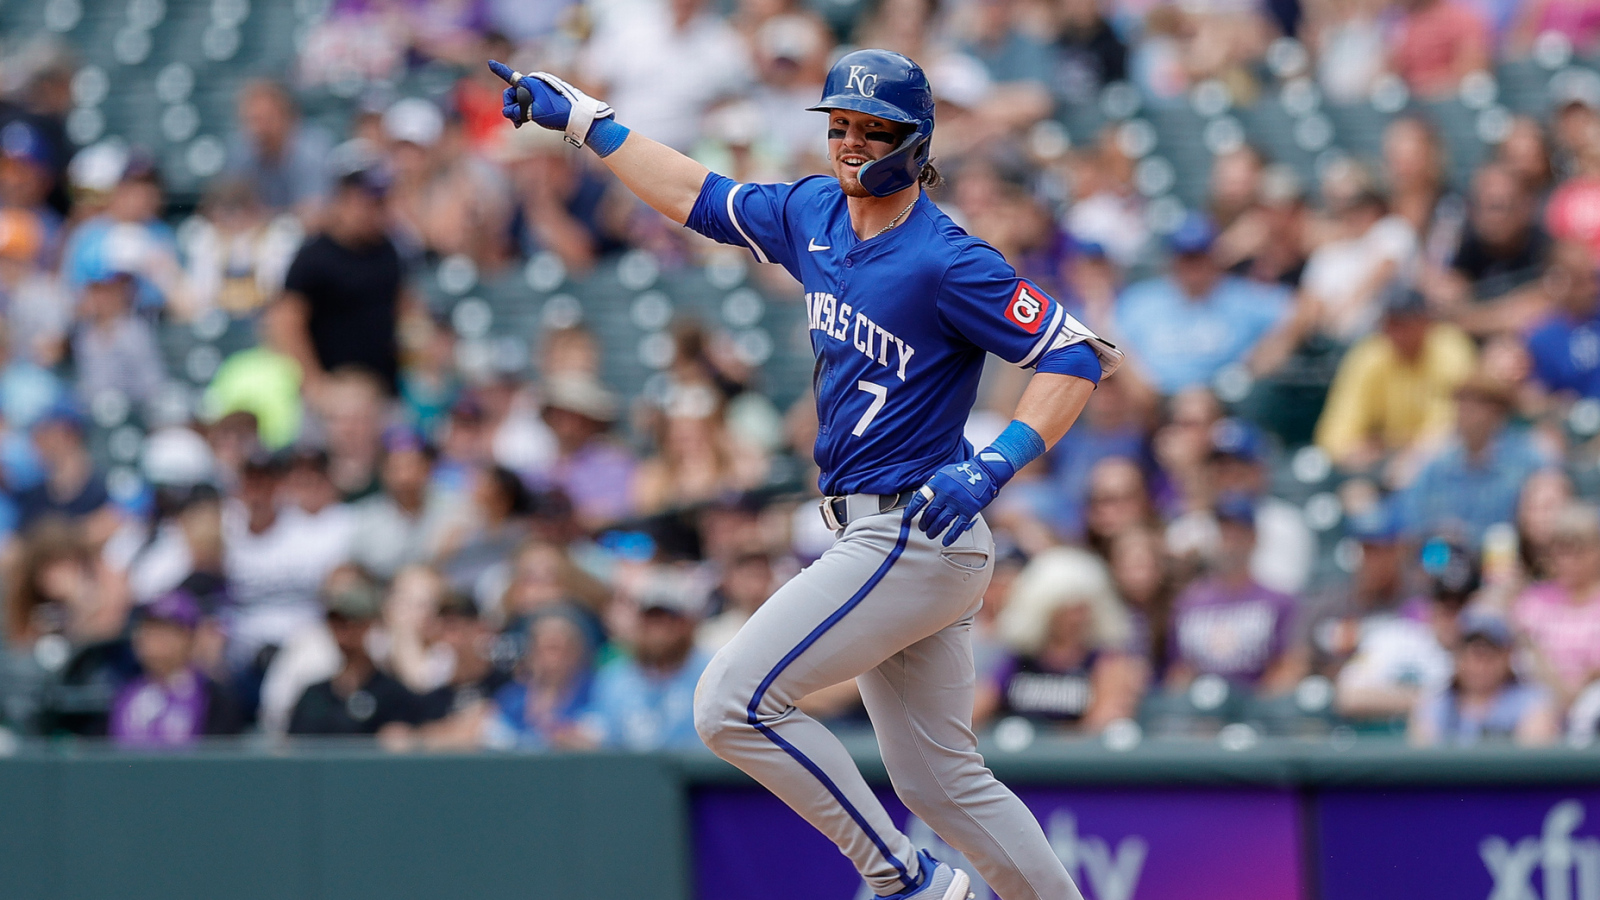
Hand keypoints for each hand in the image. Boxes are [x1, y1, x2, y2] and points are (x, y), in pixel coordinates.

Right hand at [486, 61, 612, 137]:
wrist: (577, 116)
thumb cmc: (556, 112)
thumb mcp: (533, 113)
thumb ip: (516, 112)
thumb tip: (507, 112)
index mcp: (530, 83)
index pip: (510, 76)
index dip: (499, 70)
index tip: (490, 63)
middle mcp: (532, 84)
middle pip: (511, 94)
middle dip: (510, 107)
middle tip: (515, 122)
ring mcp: (537, 92)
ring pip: (518, 101)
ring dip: (515, 112)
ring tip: (519, 125)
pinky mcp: (541, 99)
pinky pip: (526, 105)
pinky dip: (522, 113)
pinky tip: (521, 124)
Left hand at [905, 456, 1006, 545]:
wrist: (984, 471)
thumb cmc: (962, 472)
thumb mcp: (943, 473)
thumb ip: (932, 484)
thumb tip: (920, 496)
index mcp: (937, 484)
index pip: (919, 499)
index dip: (911, 510)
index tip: (906, 518)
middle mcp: (946, 494)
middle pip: (930, 514)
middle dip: (924, 523)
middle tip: (922, 528)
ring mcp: (958, 503)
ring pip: (942, 522)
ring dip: (934, 530)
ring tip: (930, 534)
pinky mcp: (969, 511)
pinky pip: (958, 527)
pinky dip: (951, 536)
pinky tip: (945, 541)